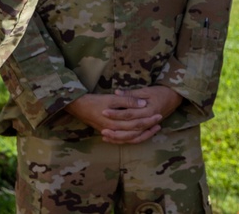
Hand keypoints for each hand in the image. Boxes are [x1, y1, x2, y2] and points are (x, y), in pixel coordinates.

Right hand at [65, 86, 182, 144]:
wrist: (78, 106)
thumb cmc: (96, 101)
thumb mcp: (113, 98)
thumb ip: (128, 101)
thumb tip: (143, 104)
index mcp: (116, 122)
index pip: (137, 124)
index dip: (149, 120)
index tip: (159, 115)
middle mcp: (114, 131)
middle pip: (135, 133)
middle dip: (148, 128)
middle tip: (159, 121)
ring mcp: (110, 133)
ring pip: (129, 139)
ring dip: (142, 135)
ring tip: (152, 129)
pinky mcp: (107, 133)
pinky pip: (121, 140)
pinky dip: (131, 139)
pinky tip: (138, 136)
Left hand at [99, 86, 183, 143]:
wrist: (174, 97)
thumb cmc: (160, 92)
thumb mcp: (146, 90)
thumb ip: (131, 94)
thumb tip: (116, 92)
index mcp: (148, 110)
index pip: (129, 114)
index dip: (116, 113)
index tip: (104, 111)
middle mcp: (149, 121)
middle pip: (130, 128)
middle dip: (115, 130)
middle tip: (102, 129)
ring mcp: (149, 127)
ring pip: (133, 137)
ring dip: (119, 138)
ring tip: (105, 136)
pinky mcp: (148, 129)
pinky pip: (137, 139)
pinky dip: (126, 140)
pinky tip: (115, 139)